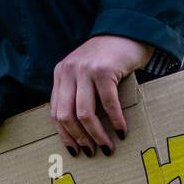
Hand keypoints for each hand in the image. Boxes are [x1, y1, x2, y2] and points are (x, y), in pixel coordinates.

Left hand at [50, 35, 152, 156]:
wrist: (128, 32)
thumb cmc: (107, 59)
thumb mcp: (84, 74)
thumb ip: (76, 93)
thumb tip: (78, 131)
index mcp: (60, 74)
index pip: (55, 112)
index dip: (65, 135)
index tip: (75, 150)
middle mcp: (69, 71)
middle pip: (67, 116)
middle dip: (79, 138)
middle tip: (91, 152)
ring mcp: (86, 70)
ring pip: (85, 114)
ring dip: (97, 135)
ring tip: (107, 148)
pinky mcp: (104, 70)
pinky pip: (108, 104)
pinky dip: (115, 121)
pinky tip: (121, 132)